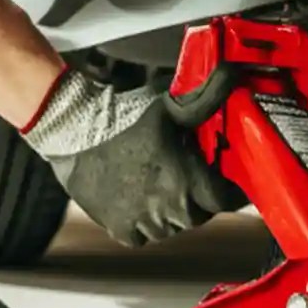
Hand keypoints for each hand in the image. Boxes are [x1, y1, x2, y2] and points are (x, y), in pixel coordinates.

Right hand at [24, 67, 245, 245]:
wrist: (74, 132)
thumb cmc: (125, 117)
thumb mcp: (172, 105)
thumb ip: (208, 96)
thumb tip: (234, 74)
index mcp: (190, 183)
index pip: (228, 200)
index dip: (231, 189)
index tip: (229, 179)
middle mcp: (172, 212)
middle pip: (202, 212)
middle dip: (201, 195)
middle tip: (190, 172)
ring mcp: (146, 225)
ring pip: (174, 226)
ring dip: (173, 209)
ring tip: (160, 182)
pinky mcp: (122, 231)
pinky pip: (146, 234)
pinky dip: (146, 221)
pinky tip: (139, 196)